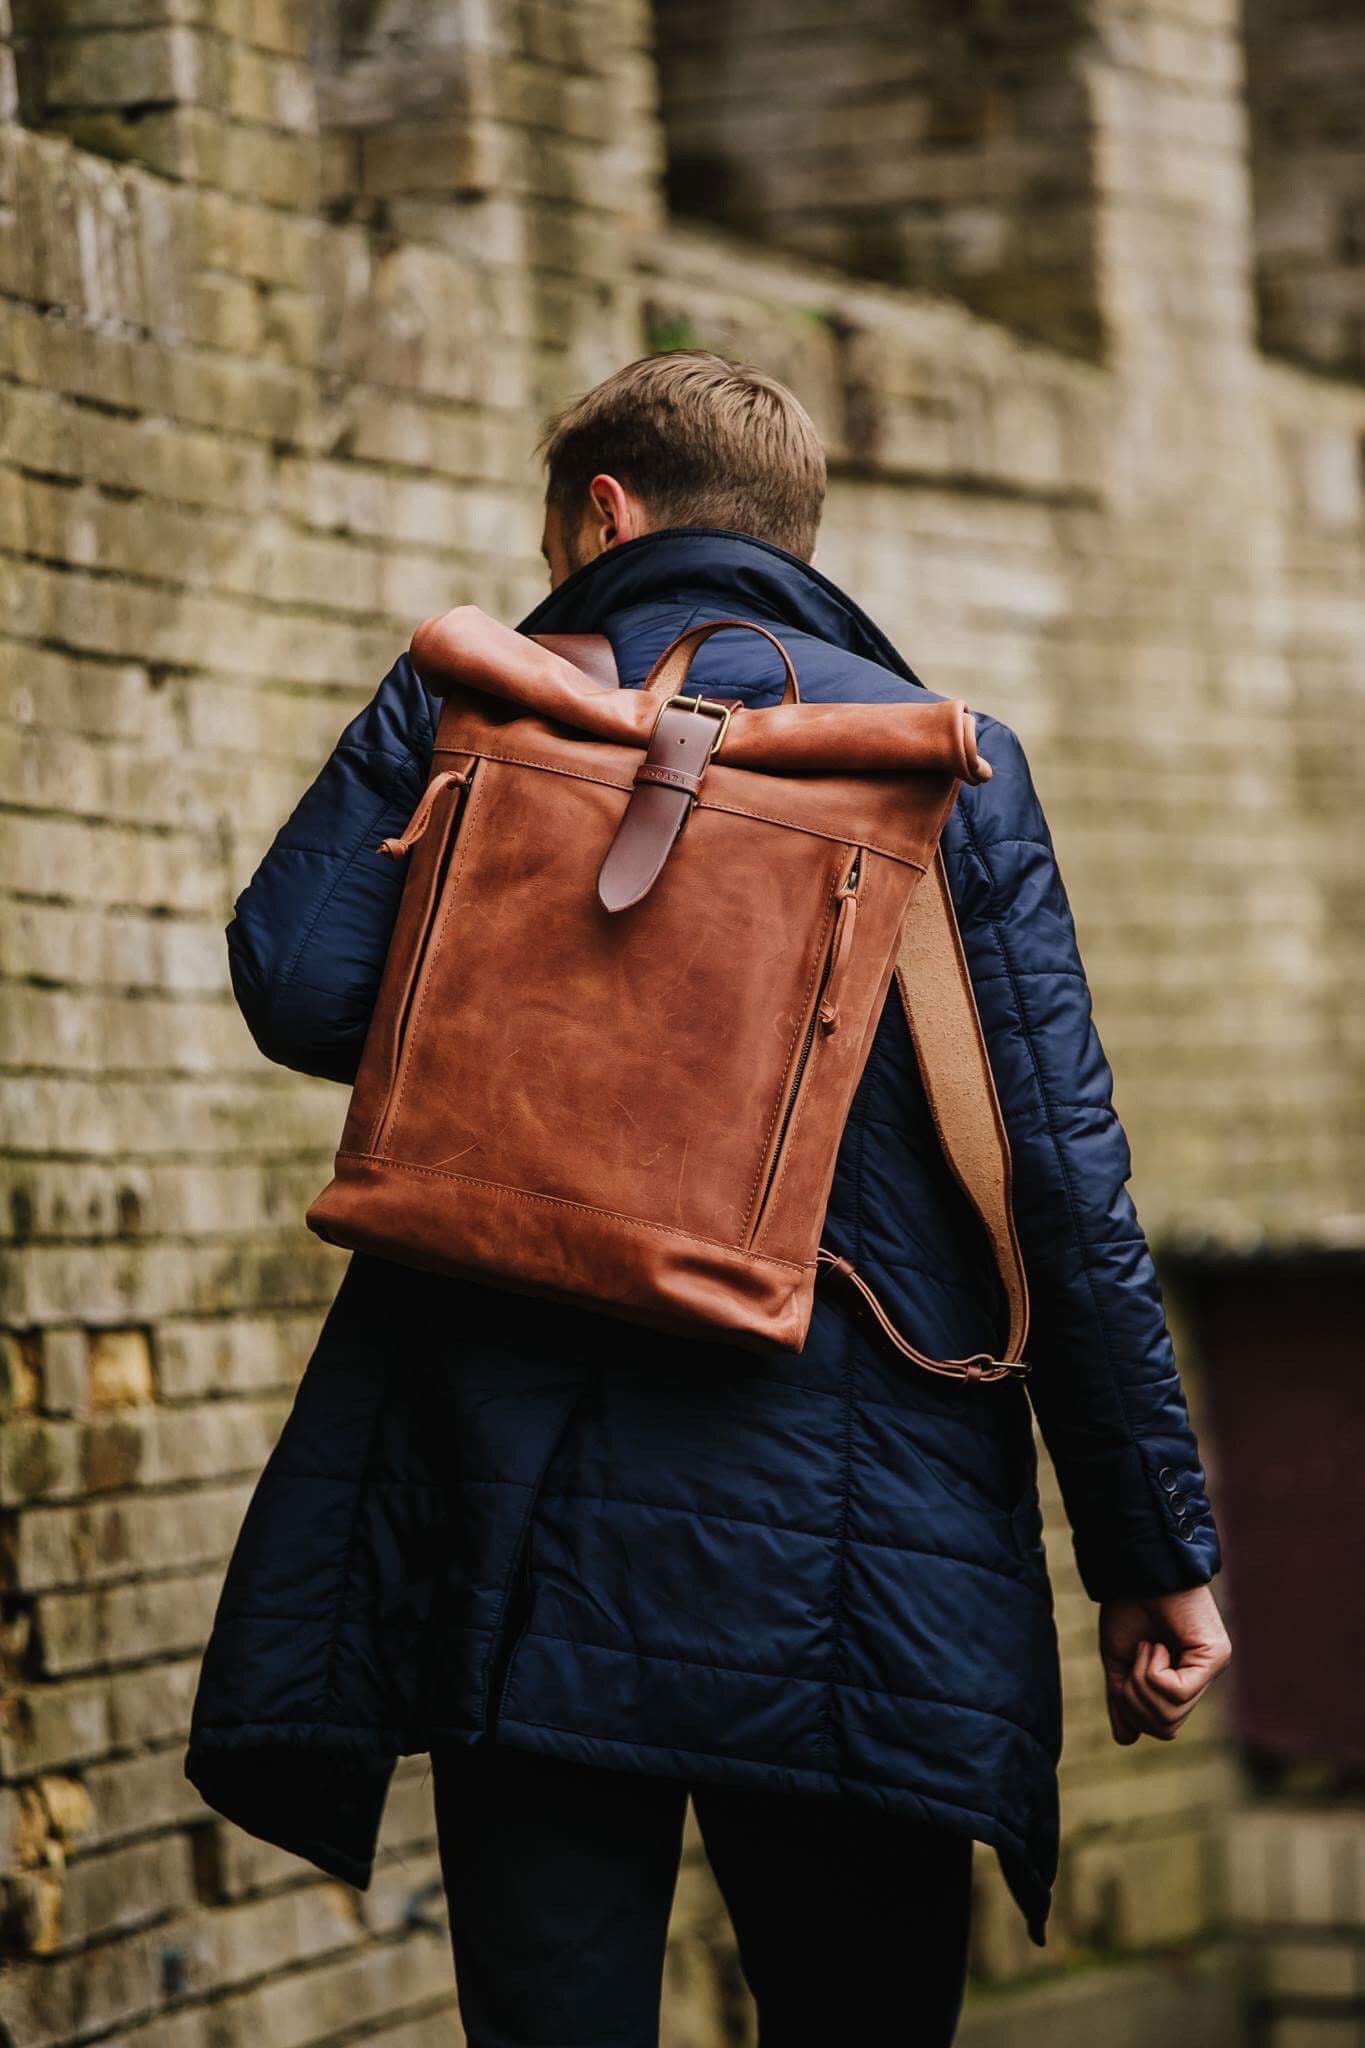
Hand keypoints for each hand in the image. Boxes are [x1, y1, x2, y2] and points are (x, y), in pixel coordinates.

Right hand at [1099, 1585, 1230, 1745]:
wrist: (1135, 1572)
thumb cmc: (1127, 1608)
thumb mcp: (1120, 1663)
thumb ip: (1123, 1699)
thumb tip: (1126, 1740)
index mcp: (1180, 1681)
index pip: (1162, 1727)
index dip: (1134, 1711)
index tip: (1125, 1674)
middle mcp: (1201, 1679)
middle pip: (1166, 1727)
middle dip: (1135, 1699)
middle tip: (1136, 1658)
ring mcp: (1212, 1669)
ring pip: (1170, 1714)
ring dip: (1143, 1681)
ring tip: (1147, 1647)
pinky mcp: (1216, 1657)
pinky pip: (1177, 1692)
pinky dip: (1154, 1671)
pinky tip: (1156, 1645)